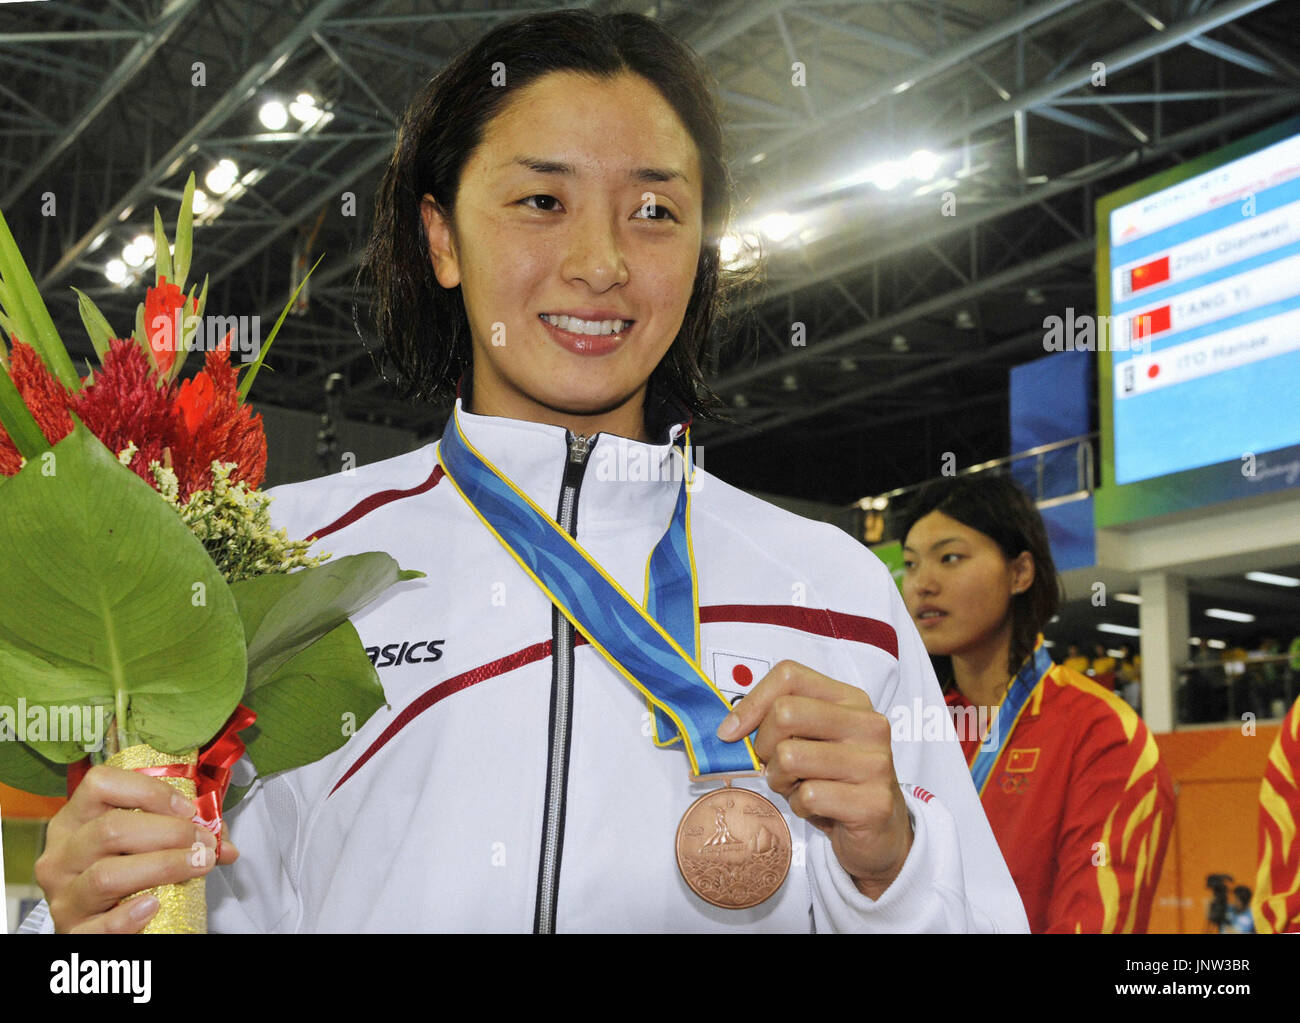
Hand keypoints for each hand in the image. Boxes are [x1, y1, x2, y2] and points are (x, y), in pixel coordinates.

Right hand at [34, 764, 239, 932]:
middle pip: (110, 829)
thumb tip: (226, 846)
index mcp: (76, 819)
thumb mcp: (147, 841)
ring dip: (163, 867)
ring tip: (198, 866)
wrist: (100, 922)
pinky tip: (154, 905)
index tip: (189, 809)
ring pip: (106, 875)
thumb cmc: (128, 869)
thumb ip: (186, 833)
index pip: (100, 784)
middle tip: (205, 844)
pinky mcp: (70, 931)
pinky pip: (98, 926)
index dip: (149, 791)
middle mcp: (61, 853)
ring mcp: (62, 894)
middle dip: (170, 833)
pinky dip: (129, 916)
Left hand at [716, 660, 912, 898]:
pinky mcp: (874, 801)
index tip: (731, 732)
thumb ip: (777, 721)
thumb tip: (729, 729)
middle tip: (775, 767)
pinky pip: (809, 796)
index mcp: (851, 699)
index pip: (790, 675)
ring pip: (790, 756)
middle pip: (785, 712)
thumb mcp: (808, 740)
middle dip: (764, 746)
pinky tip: (816, 808)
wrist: (880, 833)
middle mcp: (868, 723)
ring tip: (798, 788)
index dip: (751, 703)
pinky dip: (800, 806)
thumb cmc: (833, 780)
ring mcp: (875, 762)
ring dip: (780, 780)